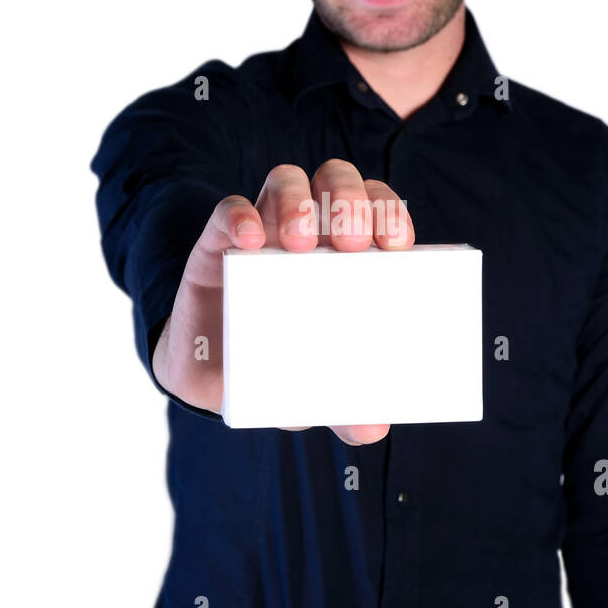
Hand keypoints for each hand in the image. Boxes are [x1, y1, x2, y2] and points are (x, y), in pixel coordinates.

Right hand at [151, 158, 413, 443]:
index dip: (391, 212)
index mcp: (345, 254)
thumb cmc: (277, 365)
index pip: (378, 209)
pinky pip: (229, 209)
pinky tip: (250, 240)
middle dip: (351, 200)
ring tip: (300, 242)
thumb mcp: (314, 390)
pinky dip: (242, 215)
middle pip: (337, 181)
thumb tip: (373, 428)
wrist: (209, 376)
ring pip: (287, 180)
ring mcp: (263, 229)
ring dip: (299, 200)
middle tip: (352, 243)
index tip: (398, 243)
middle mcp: (309, 230)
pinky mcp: (217, 241)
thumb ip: (346, 407)